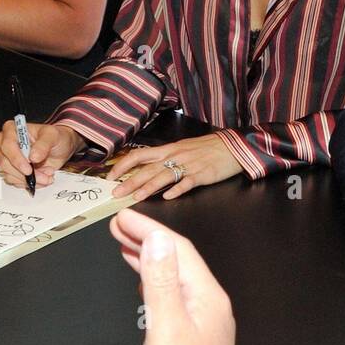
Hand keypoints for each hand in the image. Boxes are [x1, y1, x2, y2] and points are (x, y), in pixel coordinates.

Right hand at [0, 122, 85, 189]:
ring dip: (30, 180)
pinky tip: (43, 177)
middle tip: (43, 176)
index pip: (7, 145)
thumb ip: (43, 144)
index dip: (16, 159)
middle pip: (5, 163)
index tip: (29, 169)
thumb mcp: (53, 136)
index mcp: (12, 130)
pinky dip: (30, 183)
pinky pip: (15, 181)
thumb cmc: (55, 137)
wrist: (61, 148)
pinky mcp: (13, 170)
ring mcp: (9, 158)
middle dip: (25, 174)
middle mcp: (6, 144)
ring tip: (47, 175)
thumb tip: (33, 156)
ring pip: (9, 174)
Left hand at [107, 135, 243, 201]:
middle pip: (148, 168)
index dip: (123, 165)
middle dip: (129, 181)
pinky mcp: (202, 174)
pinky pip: (187, 182)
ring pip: (164, 176)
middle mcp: (175, 156)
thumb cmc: (209, 148)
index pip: (139, 155)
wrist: (234, 146)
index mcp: (169, 149)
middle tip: (116, 193)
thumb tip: (149, 168)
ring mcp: (189, 165)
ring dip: (148, 187)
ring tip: (135, 197)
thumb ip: (167, 158)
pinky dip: (177, 190)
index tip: (111, 175)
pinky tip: (168, 197)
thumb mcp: (184, 148)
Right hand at [108, 208, 234, 344]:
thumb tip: (157, 239)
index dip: (149, 229)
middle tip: (117, 227)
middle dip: (148, 241)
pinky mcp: (195, 341)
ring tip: (125, 247)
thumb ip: (159, 281)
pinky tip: (143, 285)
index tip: (120, 216)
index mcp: (208, 298)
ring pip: (175, 281)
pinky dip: (155, 285)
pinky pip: (174, 299)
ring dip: (151, 261)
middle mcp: (212, 307)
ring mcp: (205, 325)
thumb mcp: (164, 326)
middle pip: (178, 262)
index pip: (178, 250)